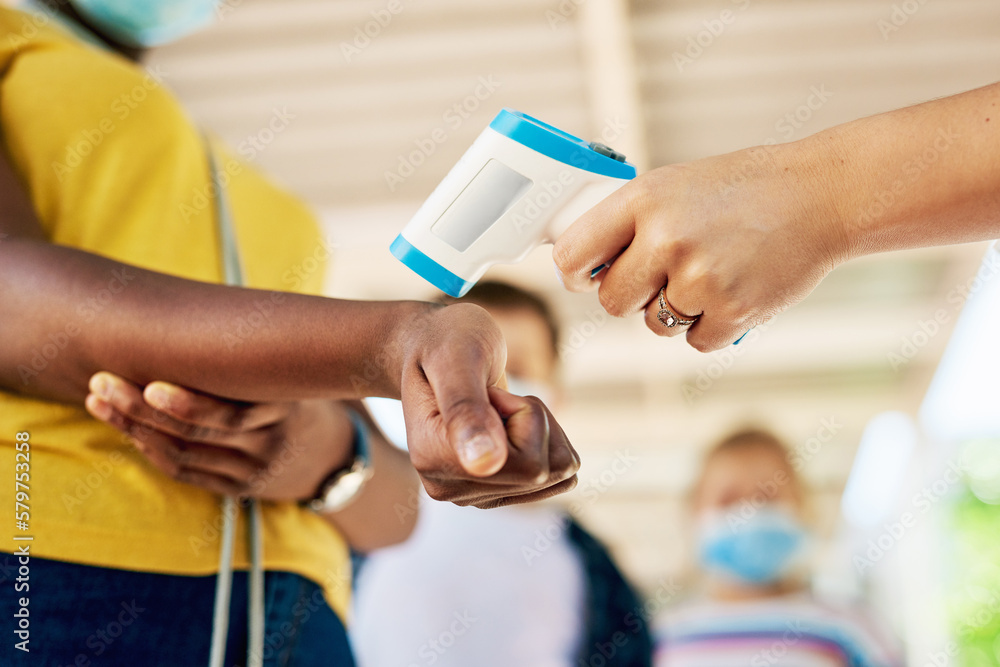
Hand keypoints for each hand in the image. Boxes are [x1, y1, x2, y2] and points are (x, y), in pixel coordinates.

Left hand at [83, 372, 353, 500]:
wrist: (332, 456)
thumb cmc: (296, 392)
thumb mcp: (288, 372)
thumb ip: (250, 355)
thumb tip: (193, 311)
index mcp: (283, 410)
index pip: (227, 414)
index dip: (185, 403)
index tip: (147, 381)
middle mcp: (268, 445)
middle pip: (194, 434)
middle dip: (141, 409)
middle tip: (102, 382)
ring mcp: (252, 472)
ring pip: (182, 455)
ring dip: (134, 429)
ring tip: (99, 402)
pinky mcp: (238, 489)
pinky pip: (186, 472)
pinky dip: (151, 451)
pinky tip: (126, 429)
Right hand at [399, 303, 579, 508]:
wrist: (437, 348)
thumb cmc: (445, 341)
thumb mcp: (456, 359)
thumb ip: (466, 408)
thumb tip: (484, 464)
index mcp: (433, 460)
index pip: (527, 463)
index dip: (524, 414)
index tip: (488, 390)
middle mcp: (449, 489)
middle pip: (542, 472)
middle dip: (534, 419)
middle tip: (494, 394)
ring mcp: (472, 496)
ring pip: (555, 475)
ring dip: (541, 428)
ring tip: (498, 405)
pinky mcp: (495, 493)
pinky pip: (557, 477)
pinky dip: (546, 440)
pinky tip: (508, 422)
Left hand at [552, 141, 847, 350]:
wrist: (819, 195)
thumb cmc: (740, 191)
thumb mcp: (672, 186)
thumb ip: (625, 224)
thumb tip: (578, 269)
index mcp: (643, 200)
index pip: (572, 255)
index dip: (575, 273)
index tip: (585, 277)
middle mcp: (666, 238)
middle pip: (612, 301)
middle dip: (632, 295)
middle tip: (665, 272)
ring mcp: (700, 278)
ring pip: (654, 325)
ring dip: (676, 309)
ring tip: (712, 270)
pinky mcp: (732, 310)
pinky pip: (695, 340)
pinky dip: (713, 324)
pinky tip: (734, 287)